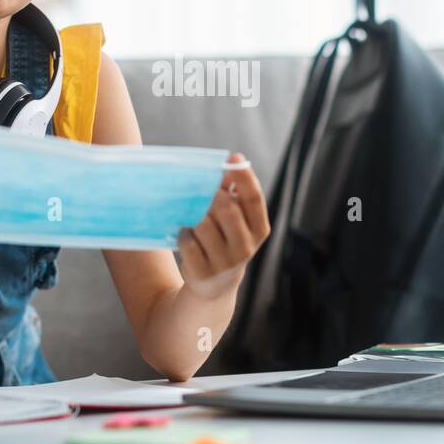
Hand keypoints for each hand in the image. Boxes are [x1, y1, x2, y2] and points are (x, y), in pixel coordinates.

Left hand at [177, 153, 270, 299]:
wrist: (215, 285)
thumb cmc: (225, 239)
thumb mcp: (237, 220)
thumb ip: (233, 194)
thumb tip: (224, 169)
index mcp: (259, 230)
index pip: (254, 199)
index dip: (245, 177)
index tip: (234, 158)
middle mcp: (246, 247)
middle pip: (227, 209)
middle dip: (211, 193)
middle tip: (199, 185)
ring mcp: (225, 262)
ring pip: (203, 224)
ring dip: (194, 213)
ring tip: (191, 211)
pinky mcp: (203, 272)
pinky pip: (187, 242)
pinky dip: (184, 232)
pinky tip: (185, 232)